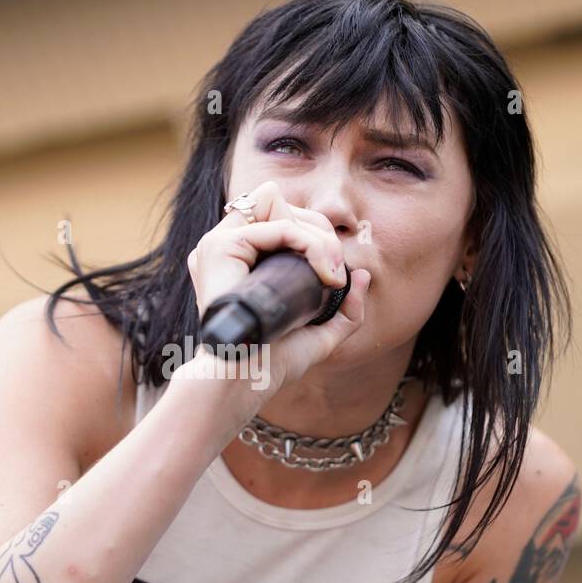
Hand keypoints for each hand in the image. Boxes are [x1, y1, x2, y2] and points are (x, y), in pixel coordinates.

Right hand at [181, 180, 370, 406]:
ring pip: (279, 206)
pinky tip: (323, 275)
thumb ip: (344, 312)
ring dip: (317, 238)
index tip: (331, 273)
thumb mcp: (319, 336)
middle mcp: (226, 245)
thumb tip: (362, 276)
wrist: (245, 381)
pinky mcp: (221, 246)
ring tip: (330, 276)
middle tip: (334, 274)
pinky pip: (279, 225)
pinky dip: (310, 244)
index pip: (277, 213)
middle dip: (318, 232)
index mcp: (239, 258)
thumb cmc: (272, 364)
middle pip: (279, 201)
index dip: (309, 232)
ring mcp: (219, 243)